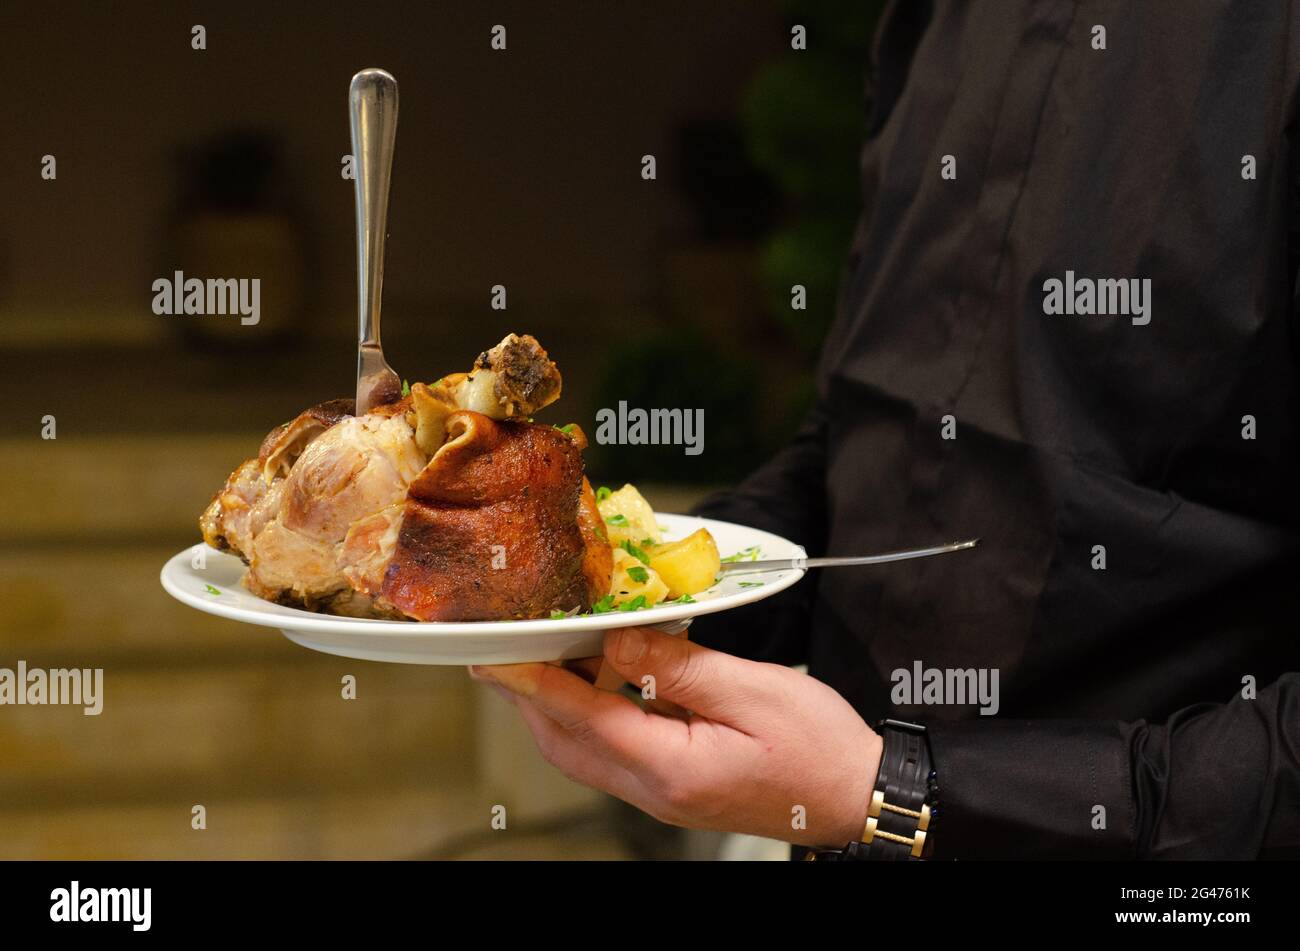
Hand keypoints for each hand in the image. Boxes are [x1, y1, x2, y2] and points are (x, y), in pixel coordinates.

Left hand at [470, 625, 881, 846]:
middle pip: (569, 744)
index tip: (495, 657)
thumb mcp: (751, 690)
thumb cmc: (817, 747)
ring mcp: (662, 796)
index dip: (533, 684)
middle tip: (508, 649)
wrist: (853, 798)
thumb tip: (618, 638)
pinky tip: (603, 681)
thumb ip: (677, 666)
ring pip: (585, 752)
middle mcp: (655, 791)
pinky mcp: (673, 788)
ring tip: (550, 657)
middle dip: (531, 697)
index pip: (583, 720)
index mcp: (671, 768)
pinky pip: (613, 753)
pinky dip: (592, 716)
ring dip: (559, 707)